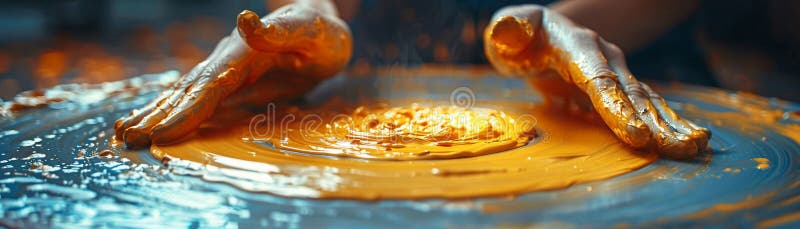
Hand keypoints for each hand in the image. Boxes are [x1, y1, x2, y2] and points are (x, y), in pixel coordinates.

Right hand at [115, 2, 351, 147]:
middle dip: (159, 116)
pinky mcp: (231, 82)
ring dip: (156, 113)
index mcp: (245, 52)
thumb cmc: (321, 34)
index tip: (160, 133)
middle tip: (127, 139)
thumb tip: (244, 20)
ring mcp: (226, 71)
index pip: (211, 85)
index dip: (186, 111)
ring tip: (124, 133)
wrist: (322, 29)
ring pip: (185, 94)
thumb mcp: (311, 30)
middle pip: (188, 91)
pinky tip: (153, 123)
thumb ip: (280, 31)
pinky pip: (197, 99)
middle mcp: (228, 60)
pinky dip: (173, 112)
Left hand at [484, 5, 709, 158]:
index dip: (617, 108)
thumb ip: (510, 30)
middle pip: (632, 93)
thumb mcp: (509, 31)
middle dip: (655, 124)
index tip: (636, 135)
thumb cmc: (521, 36)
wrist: (542, 33)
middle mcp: (605, 58)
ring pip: (646, 101)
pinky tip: (688, 141)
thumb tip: (511, 31)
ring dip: (669, 126)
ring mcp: (616, 73)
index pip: (599, 79)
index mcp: (577, 46)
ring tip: (694, 146)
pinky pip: (646, 108)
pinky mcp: (619, 90)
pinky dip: (666, 124)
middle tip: (679, 149)